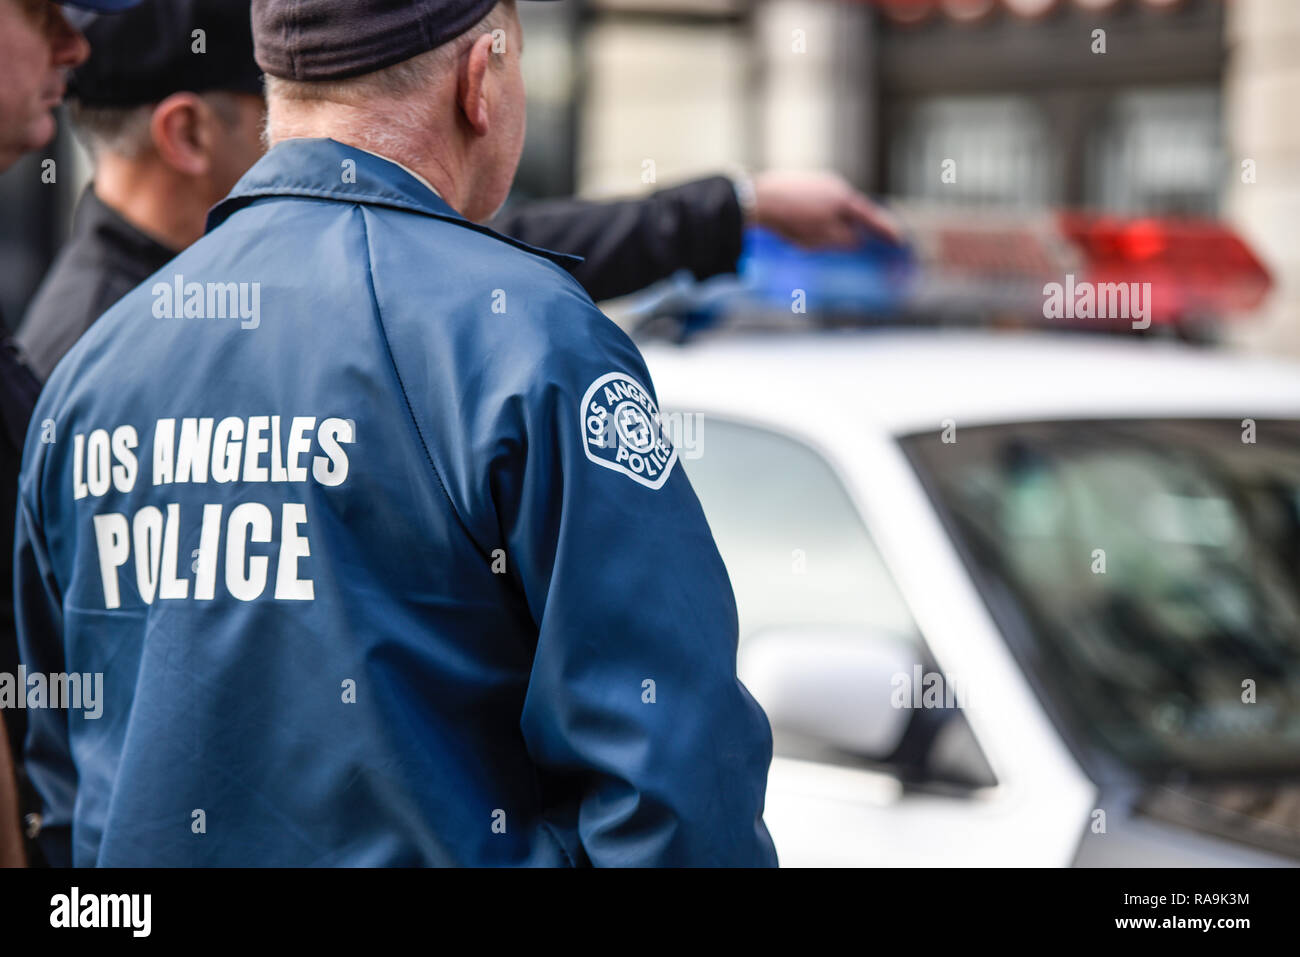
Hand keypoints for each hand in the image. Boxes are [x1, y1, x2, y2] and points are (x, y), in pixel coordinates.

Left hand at [752, 171, 902, 247]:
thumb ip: (845, 241)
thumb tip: (856, 240)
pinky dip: (813, 218)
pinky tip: (797, 228)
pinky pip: (813, 205)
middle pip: (850, 210)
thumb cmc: (792, 220)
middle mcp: (833, 184)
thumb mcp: (823, 239)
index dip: (885, 230)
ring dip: (830, 224)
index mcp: (843, 198)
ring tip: (815, 238)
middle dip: (855, 227)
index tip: (898, 239)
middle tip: (863, 242)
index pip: (870, 216)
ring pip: (830, 208)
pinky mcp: (798, 184)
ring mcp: (815, 181)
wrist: (757, 199)